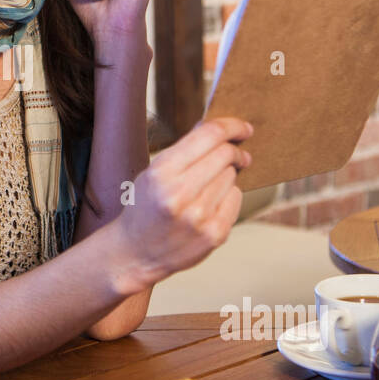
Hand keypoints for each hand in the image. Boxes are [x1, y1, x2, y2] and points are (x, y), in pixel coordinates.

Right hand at [110, 117, 254, 293]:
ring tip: (207, 187)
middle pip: (225, 154)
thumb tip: (216, 127)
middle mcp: (180, 194)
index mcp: (162, 172)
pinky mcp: (214, 234)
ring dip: (226, 176)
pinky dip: (228, 196)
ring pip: (232, 176)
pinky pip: (236, 199)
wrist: (134, 253)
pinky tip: (211, 205)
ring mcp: (199, 217)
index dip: (232, 126)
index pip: (210, 135)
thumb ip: (184, 150)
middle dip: (233, 151)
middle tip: (235, 154)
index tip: (244, 127)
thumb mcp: (152, 173)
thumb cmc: (144, 208)